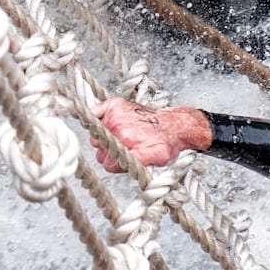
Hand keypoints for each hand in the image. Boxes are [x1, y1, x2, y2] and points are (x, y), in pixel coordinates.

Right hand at [90, 98, 211, 172]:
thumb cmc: (167, 143)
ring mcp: (115, 114)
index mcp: (125, 140)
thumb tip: (116, 162)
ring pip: (96, 138)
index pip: (108, 164)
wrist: (176, 125)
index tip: (128, 161)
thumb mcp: (156, 158)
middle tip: (129, 149)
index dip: (119, 165)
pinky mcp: (114, 104)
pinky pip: (93, 113)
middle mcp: (117, 125)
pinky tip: (107, 124)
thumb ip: (135, 162)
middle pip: (100, 152)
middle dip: (113, 154)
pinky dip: (96, 118)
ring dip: (107, 140)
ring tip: (125, 138)